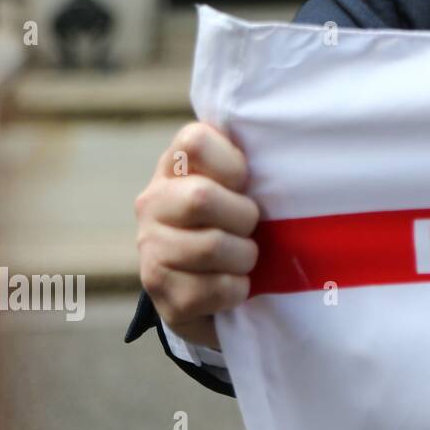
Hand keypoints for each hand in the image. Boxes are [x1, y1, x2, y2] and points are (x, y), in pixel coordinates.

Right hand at [133, 122, 259, 349]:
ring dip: (244, 256)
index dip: (230, 163)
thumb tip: (279, 139)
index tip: (244, 182)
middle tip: (251, 227)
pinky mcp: (159, 290)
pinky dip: (237, 290)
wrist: (206, 289)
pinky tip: (235, 285)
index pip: (194, 142)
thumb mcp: (239, 185)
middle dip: (243, 217)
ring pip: (211, 246)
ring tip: (244, 257)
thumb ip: (248, 158)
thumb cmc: (235, 222)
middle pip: (201, 198)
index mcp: (174, 167)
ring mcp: (150, 247)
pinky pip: (214, 289)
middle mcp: (153, 203)